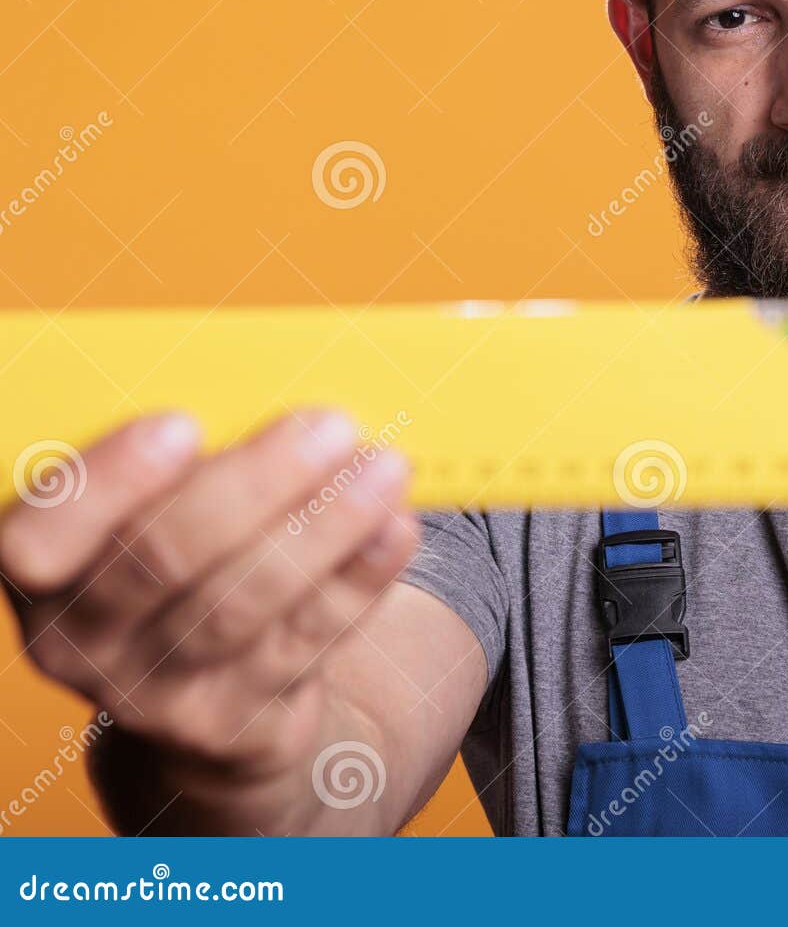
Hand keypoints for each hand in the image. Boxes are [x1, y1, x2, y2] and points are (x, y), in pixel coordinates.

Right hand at [0, 411, 415, 782]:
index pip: (40, 533)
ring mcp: (156, 694)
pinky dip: (359, 580)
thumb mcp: (153, 516)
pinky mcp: (236, 728)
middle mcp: (80, 641)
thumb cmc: (182, 560)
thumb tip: (288, 408)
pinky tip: (397, 528)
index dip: (109, 480)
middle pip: (162, 560)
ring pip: (244, 604)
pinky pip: (306, 644)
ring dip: (325, 527)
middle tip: (330, 424)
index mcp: (42, 569)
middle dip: (254, 483)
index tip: (183, 423)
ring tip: (386, 466)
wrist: (204, 692)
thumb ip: (191, 470)